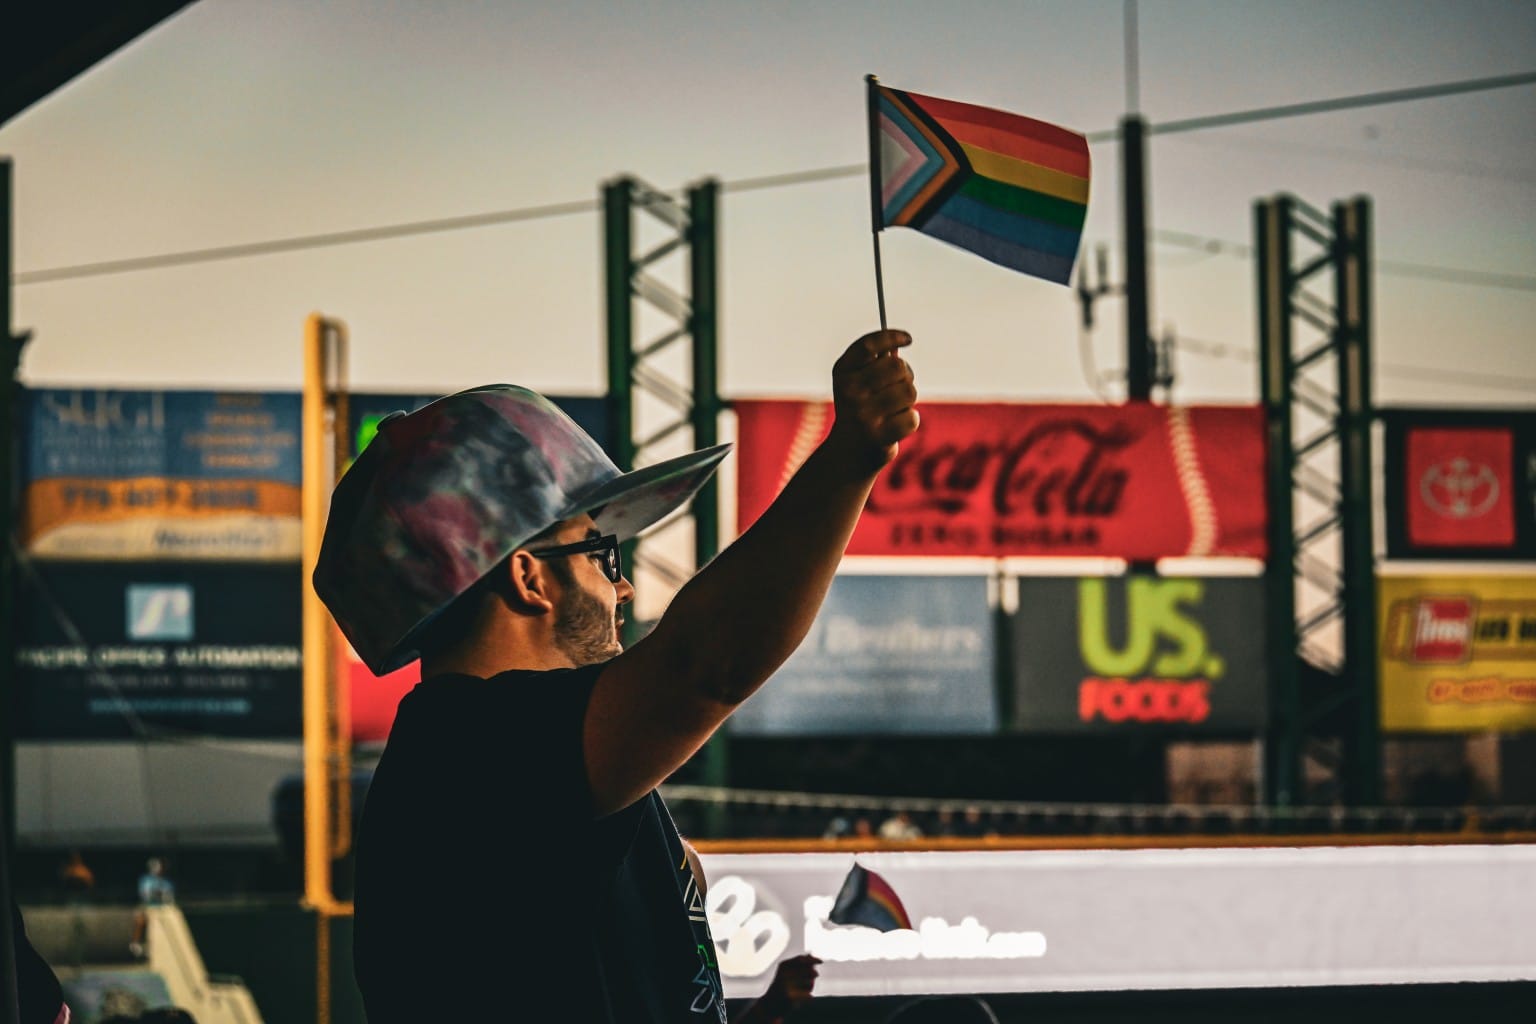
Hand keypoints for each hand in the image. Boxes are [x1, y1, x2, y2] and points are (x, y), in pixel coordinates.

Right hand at [761, 953, 821, 1011]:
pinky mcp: (790, 997)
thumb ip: (798, 965)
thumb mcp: (787, 973)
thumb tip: (810, 954)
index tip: (821, 961)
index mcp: (783, 966)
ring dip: (810, 988)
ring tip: (802, 992)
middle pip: (808, 971)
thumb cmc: (781, 988)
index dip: (812, 959)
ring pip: (810, 983)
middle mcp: (783, 974)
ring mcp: (786, 985)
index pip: (801, 959)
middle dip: (812, 977)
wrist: (769, 1006)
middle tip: (810, 982)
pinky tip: (800, 999)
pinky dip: (809, 997)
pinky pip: (808, 995)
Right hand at [829, 329, 918, 470]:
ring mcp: (863, 414)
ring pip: (909, 391)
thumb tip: (899, 343)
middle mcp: (849, 391)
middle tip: (899, 385)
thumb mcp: (857, 381)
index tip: (908, 339)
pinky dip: (909, 421)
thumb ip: (875, 361)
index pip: (868, 345)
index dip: (891, 336)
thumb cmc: (860, 408)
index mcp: (842, 372)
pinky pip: (912, 418)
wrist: (848, 452)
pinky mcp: (877, 436)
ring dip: (908, 400)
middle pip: (898, 366)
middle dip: (906, 375)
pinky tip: (895, 425)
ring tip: (895, 408)